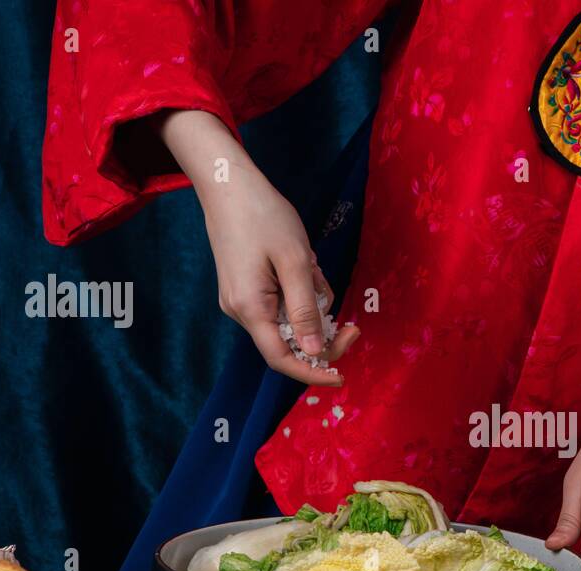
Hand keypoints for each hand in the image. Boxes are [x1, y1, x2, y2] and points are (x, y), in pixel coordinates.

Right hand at [156, 110, 358, 385]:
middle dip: (322, 332)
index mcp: (251, 308)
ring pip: (289, 320)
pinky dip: (300, 292)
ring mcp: (240, 300)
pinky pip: (281, 303)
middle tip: (352, 323)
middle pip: (289, 342)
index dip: (313, 373)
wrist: (228, 184)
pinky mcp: (245, 288)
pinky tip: (303, 263)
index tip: (342, 377)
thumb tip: (315, 352)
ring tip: (313, 264)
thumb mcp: (295, 262)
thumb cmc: (263, 216)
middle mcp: (241, 311)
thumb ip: (306, 309)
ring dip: (312, 303)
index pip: (282, 359)